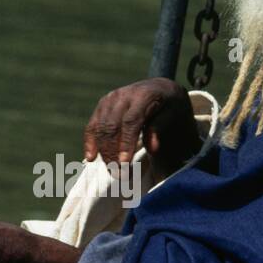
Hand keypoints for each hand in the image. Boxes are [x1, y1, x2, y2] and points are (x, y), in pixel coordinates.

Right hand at [83, 78, 200, 178]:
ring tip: (112, 171)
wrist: (158, 87)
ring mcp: (110, 100)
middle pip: (112, 126)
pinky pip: (92, 125)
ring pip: (100, 128)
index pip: (131, 121)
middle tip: (120, 175)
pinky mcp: (102, 106)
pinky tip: (90, 158)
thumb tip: (153, 148)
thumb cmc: (168, 105)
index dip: (126, 143)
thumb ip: (159, 128)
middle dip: (113, 153)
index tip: (125, 164)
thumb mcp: (172, 113)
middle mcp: (123, 95)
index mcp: (143, 95)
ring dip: (103, 152)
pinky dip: (90, 142)